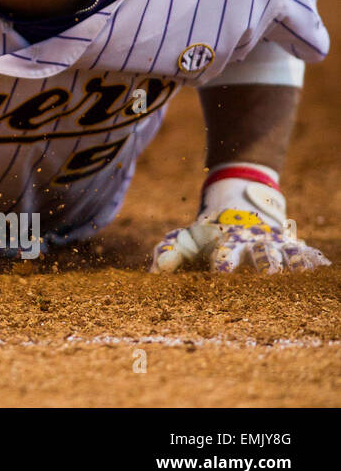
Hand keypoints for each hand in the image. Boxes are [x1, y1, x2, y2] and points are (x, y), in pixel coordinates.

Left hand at [150, 178, 329, 273]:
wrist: (236, 194)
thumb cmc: (207, 228)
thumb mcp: (186, 237)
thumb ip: (170, 254)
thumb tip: (151, 275)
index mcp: (224, 242)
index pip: (223, 256)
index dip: (223, 266)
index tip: (222, 277)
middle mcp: (249, 242)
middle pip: (259, 254)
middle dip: (263, 264)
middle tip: (267, 275)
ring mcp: (269, 241)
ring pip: (282, 252)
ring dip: (289, 261)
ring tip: (299, 271)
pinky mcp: (286, 241)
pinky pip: (300, 250)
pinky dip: (309, 257)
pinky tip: (319, 265)